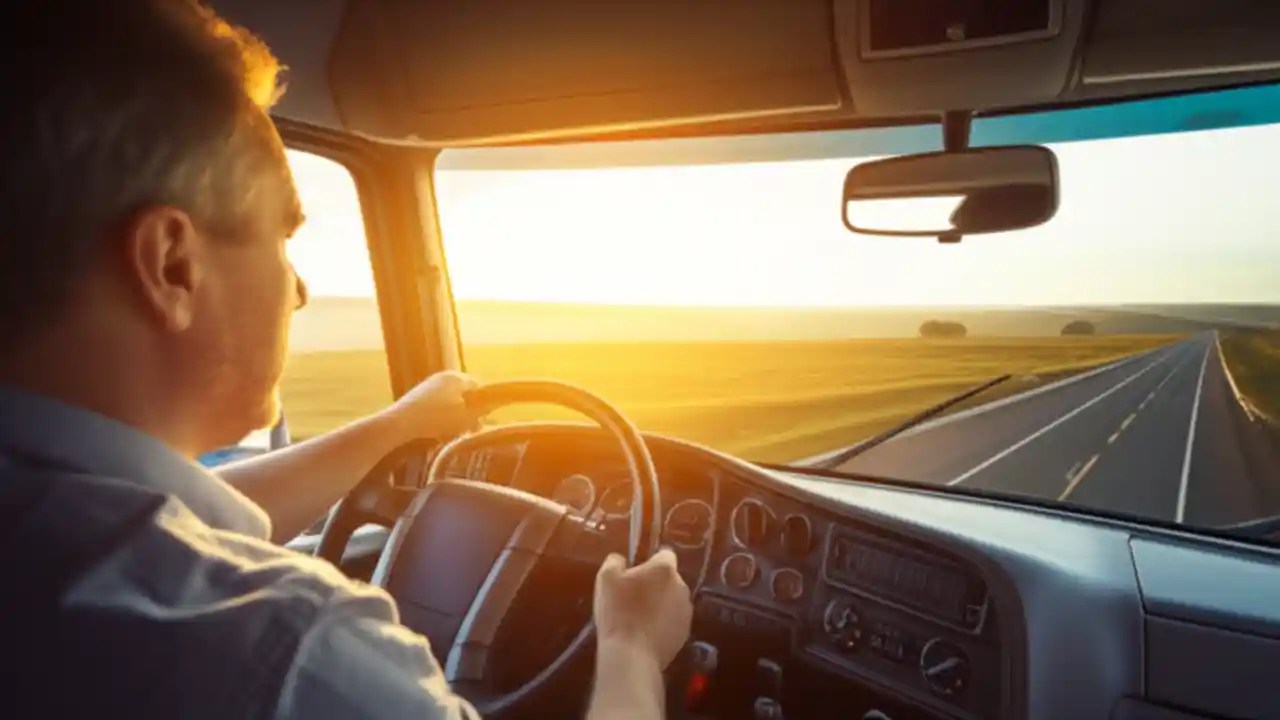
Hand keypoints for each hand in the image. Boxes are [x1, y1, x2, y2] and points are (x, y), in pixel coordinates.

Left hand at [382, 370, 480, 441]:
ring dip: (454, 415)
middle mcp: (444, 376)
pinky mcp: (417, 395)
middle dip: (468, 410)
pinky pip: (437, 404)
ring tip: (451, 431)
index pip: (479, 387)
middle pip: (464, 393)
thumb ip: (482, 410)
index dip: (483, 404)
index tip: (481, 421)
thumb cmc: (438, 419)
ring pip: (450, 400)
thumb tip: (491, 404)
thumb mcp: (466, 417)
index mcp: (458, 377)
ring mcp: (429, 384)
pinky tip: (436, 429)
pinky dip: (440, 415)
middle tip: (468, 428)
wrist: (401, 423)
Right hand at [593, 549, 692, 669]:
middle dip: (655, 584)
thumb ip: (615, 562)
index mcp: (664, 569)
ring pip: (673, 600)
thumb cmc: (617, 612)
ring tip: (639, 619)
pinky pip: (674, 621)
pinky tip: (646, 634)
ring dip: (661, 604)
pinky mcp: (685, 633)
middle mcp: (681, 586)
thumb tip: (621, 559)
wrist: (632, 654)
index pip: (665, 555)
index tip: (636, 574)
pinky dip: (664, 624)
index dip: (651, 562)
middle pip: (669, 579)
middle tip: (633, 597)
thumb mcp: (606, 579)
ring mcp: (686, 611)